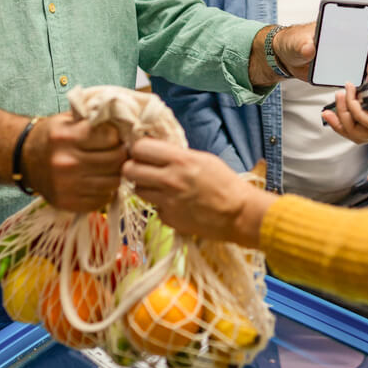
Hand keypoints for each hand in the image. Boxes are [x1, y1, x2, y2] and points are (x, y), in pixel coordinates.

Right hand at [22, 112, 126, 212]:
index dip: (116, 136)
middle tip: (120, 152)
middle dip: (121, 155)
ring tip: (110, 167)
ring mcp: (66, 186)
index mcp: (66, 137)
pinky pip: (102, 199)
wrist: (24, 159)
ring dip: (116, 174)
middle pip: (114, 161)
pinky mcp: (67, 203)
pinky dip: (106, 191)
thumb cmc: (53, 136)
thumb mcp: (68, 120)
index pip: (110, 137)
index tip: (115, 137)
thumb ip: (94, 121)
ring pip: (112, 182)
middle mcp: (65, 163)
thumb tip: (127, 124)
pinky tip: (99, 181)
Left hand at [123, 138, 276, 246]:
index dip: (138, 149)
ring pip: (137, 190)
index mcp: (180, 160)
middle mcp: (169, 180)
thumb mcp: (203, 159)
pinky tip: (175, 203)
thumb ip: (177, 154)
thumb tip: (155, 150)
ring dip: (145, 186)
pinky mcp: (168, 219)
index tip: (143, 152)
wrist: (239, 214)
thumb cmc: (225, 183)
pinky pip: (153, 208)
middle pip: (129, 170)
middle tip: (142, 169)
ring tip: (159, 186)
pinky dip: (160, 205)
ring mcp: (167, 202)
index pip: (140, 148)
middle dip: (133, 168)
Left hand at [273, 24, 367, 83]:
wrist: (286, 57)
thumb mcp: (296, 42)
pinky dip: (361, 78)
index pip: (362, 30)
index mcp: (337, 27)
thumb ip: (302, 44)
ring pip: (366, 61)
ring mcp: (345, 55)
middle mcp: (345, 40)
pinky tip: (362, 84)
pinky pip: (355, 72)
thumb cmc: (293, 42)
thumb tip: (309, 48)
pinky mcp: (340, 68)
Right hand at [323, 82, 367, 144]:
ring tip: (339, 94)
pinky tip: (351, 93)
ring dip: (343, 111)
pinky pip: (362, 118)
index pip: (364, 126)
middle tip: (326, 110)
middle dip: (338, 121)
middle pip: (354, 132)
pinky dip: (353, 105)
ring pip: (354, 128)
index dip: (348, 119)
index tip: (339, 105)